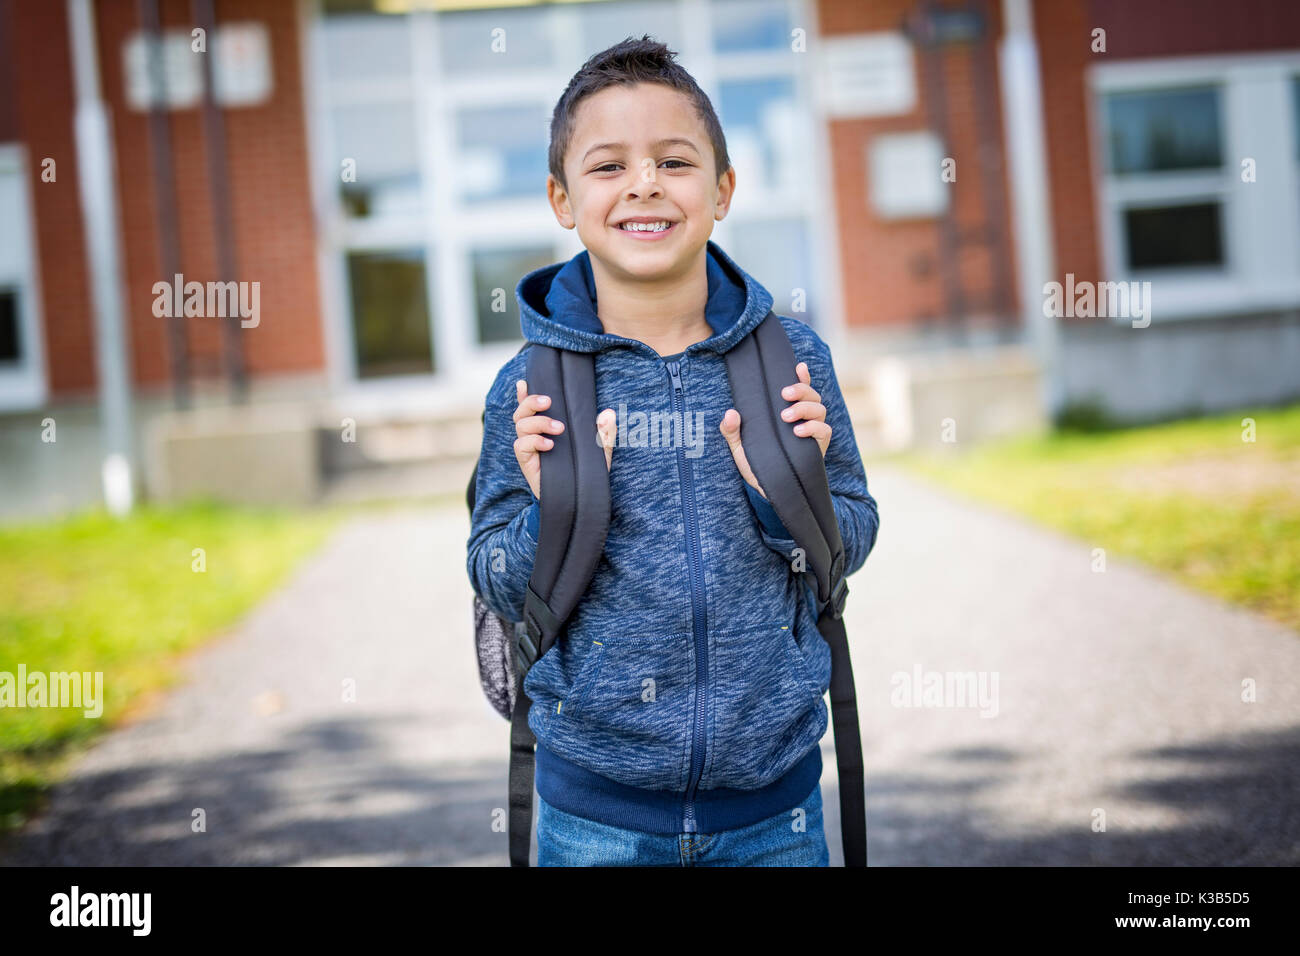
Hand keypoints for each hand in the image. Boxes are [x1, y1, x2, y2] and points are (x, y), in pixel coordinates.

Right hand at [513, 379, 615, 499]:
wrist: (580, 500)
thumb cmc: (586, 472)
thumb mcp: (599, 451)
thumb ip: (604, 433)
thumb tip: (609, 413)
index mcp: (547, 428)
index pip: (531, 407)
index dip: (524, 394)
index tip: (525, 383)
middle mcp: (534, 435)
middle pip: (521, 411)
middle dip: (530, 402)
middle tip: (548, 401)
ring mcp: (529, 449)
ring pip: (520, 425)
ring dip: (538, 422)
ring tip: (559, 429)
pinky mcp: (527, 462)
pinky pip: (521, 445)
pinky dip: (533, 441)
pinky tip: (549, 445)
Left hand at [719, 361, 830, 499]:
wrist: (766, 490)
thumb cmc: (755, 464)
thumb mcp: (739, 447)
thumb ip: (732, 430)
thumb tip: (730, 413)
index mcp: (787, 413)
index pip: (799, 390)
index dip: (802, 377)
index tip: (798, 367)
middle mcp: (803, 420)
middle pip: (812, 395)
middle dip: (801, 390)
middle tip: (784, 394)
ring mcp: (812, 433)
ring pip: (820, 409)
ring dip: (805, 408)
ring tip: (786, 416)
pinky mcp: (818, 448)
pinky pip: (825, 431)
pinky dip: (814, 428)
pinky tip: (798, 431)